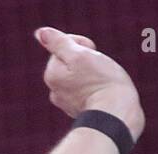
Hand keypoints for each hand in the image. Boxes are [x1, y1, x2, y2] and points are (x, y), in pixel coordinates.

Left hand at [35, 26, 144, 140]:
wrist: (115, 115)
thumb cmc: (101, 82)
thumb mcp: (80, 55)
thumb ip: (59, 43)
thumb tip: (42, 33)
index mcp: (52, 74)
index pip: (65, 45)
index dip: (84, 45)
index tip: (93, 55)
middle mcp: (55, 89)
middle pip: (72, 60)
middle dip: (88, 59)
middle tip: (99, 69)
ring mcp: (67, 101)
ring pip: (82, 74)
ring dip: (93, 72)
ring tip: (102, 82)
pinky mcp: (81, 110)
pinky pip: (88, 89)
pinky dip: (96, 86)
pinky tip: (102, 93)